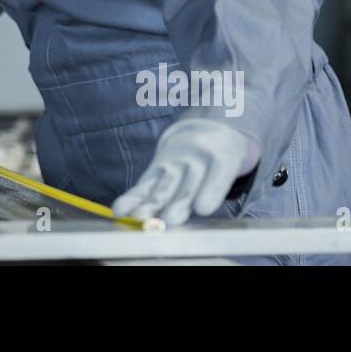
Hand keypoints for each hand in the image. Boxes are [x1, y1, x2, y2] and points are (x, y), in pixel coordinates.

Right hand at [111, 118, 260, 224]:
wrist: (202, 132)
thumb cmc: (220, 159)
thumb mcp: (230, 167)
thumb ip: (214, 190)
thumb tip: (199, 210)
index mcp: (221, 158)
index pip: (217, 176)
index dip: (209, 191)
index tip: (202, 209)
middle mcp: (194, 160)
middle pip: (186, 186)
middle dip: (176, 203)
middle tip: (168, 219)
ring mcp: (171, 164)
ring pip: (162, 188)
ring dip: (150, 204)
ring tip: (140, 217)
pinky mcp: (155, 169)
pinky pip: (144, 186)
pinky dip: (131, 199)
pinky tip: (120, 210)